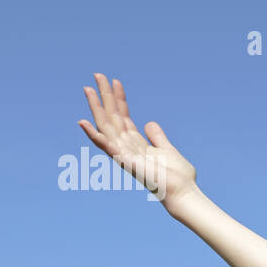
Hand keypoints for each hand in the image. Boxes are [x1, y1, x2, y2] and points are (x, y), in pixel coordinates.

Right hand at [77, 72, 197, 207]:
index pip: (123, 117)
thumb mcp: (167, 150)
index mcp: (137, 144)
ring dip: (96, 107)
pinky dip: (94, 135)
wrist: (182, 193)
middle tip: (98, 74)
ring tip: (88, 88)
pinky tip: (83, 122)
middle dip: (105, 96)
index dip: (119, 99)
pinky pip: (106, 146)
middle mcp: (127, 147)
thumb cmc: (178, 177)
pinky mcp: (125, 161)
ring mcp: (124, 154)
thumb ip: (157, 136)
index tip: (115, 81)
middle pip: (112, 116)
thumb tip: (149, 123)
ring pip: (106, 126)